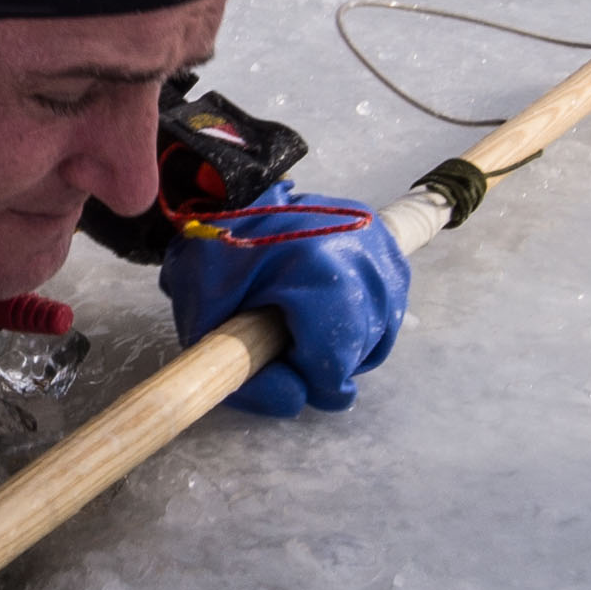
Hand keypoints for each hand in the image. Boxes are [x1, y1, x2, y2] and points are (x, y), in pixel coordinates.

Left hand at [158, 194, 407, 415]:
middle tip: (290, 352)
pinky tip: (328, 312)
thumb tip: (299, 401)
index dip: (315, 382)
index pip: (336, 356)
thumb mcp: (203, 316)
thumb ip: (248, 373)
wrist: (237, 188)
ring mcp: (379, 244)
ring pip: (381, 327)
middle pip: (362, 344)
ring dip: (348, 344)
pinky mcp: (386, 241)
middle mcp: (360, 252)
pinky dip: (362, 319)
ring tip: (307, 330)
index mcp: (313, 268)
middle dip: (327, 363)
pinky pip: (387, 302)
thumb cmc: (214, 251)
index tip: (293, 382)